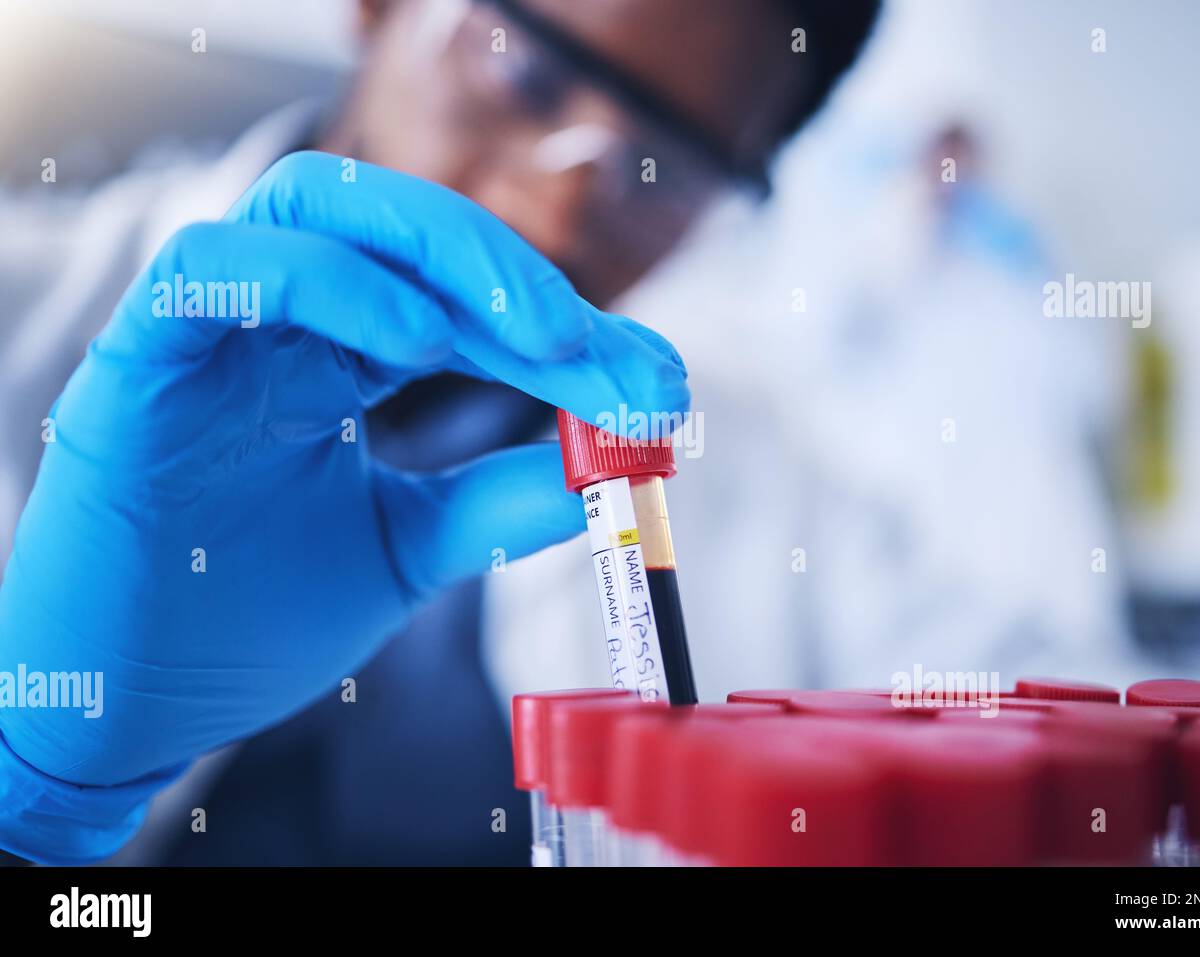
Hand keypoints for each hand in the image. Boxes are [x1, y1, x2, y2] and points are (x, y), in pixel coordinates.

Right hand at [0, 152, 687, 859]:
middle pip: (397, 225)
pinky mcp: (134, 364)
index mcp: (333, 360)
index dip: (560, 328)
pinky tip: (414, 344)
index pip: (456, 298)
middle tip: (601, 345)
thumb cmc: (248, 622)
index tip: (651, 379)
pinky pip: (211, 271)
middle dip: (512, 273)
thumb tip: (610, 462)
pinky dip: (322, 284)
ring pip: (311, 208)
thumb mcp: (406, 550)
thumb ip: (498, 501)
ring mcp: (205, 336)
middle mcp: (274, 327)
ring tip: (531, 335)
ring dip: (438, 254)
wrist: (133, 711)